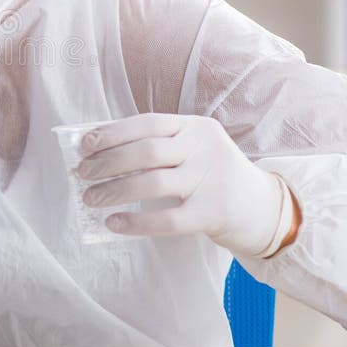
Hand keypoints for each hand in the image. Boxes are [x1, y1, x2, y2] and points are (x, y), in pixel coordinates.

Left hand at [76, 113, 285, 256]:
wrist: (265, 209)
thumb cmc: (213, 176)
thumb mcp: (193, 150)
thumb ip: (158, 146)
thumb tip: (100, 152)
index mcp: (196, 127)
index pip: (147, 123)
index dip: (112, 133)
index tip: (84, 145)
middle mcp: (205, 148)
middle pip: (145, 151)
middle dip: (107, 162)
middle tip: (82, 173)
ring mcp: (212, 180)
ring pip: (152, 182)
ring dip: (113, 190)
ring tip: (90, 198)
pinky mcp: (215, 213)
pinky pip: (168, 219)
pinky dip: (136, 221)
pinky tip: (113, 223)